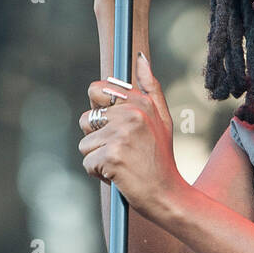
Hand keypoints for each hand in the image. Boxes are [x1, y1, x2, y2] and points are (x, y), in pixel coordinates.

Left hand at [78, 51, 185, 222]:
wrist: (168, 195)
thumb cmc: (161, 159)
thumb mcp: (162, 120)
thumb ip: (150, 88)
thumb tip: (140, 57)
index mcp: (141, 102)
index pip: (97, 89)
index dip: (100, 111)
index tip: (117, 128)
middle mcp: (132, 114)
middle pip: (87, 118)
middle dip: (98, 138)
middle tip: (123, 150)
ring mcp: (121, 135)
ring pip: (85, 143)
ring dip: (98, 158)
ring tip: (122, 164)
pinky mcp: (112, 156)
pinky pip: (87, 162)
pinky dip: (99, 173)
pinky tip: (119, 175)